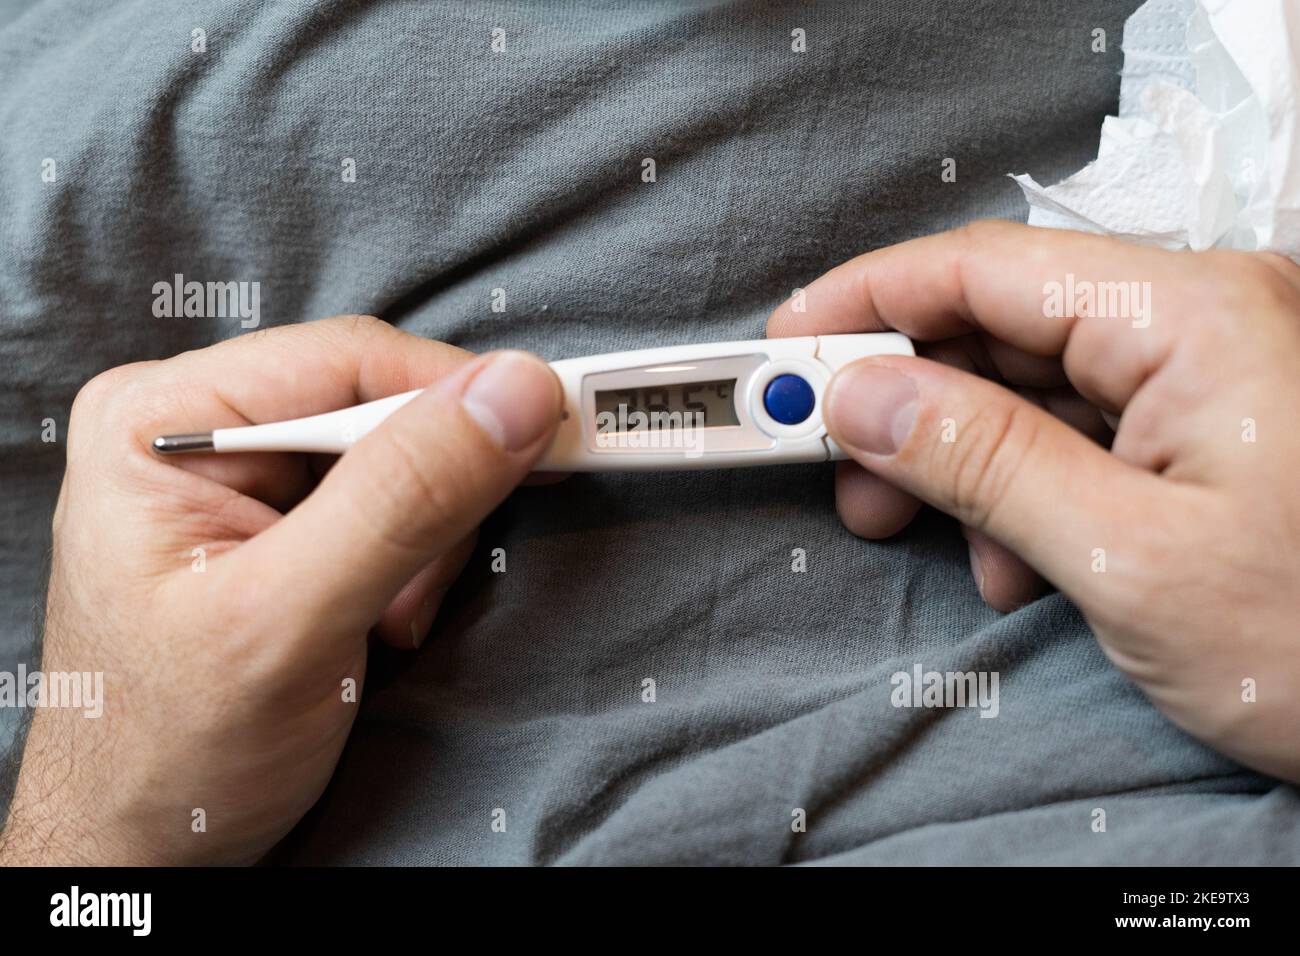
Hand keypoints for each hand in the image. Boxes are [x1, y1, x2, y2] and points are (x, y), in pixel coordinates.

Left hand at [0, 315, 561, 863]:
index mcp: (164, 418)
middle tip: (420, 587)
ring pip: (399, 457)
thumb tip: (515, 393)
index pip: (351, 358)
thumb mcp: (290, 621)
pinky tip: (377, 621)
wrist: (144, 843)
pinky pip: (389, 505)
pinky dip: (412, 564)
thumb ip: (404, 500)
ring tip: (384, 622)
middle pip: (380, 404)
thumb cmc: (171, 748)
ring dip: (424, 542)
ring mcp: (240, 476)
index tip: (549, 435)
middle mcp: (199, 426)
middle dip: (431, 497)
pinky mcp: (279, 522)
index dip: (459, 398)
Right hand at [769, 221, 1299, 782]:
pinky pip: (1081, 435)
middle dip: (907, 400)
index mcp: (1194, 317)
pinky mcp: (1209, 431)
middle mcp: (1205, 322)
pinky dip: (1023, 491)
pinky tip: (1013, 559)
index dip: (865, 304)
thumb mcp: (1125, 559)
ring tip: (919, 531)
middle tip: (836, 468)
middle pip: (1000, 327)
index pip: (983, 269)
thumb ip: (982, 463)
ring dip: (962, 460)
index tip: (781, 349)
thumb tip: (863, 397)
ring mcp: (1211, 376)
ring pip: (1032, 389)